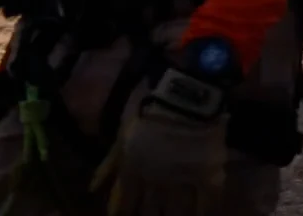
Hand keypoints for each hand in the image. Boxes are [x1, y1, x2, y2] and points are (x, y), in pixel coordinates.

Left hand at [90, 65, 231, 215]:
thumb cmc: (148, 113)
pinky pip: (209, 198)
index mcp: (133, 173)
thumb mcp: (123, 138)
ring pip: (179, 210)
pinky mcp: (208, 174)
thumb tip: (93, 190)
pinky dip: (207, 209)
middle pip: (152, 212)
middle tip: (155, 214)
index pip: (126, 205)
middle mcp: (155, 183)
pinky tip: (206, 214)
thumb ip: (109, 165)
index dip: (125, 214)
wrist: (182, 98)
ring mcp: (182, 180)